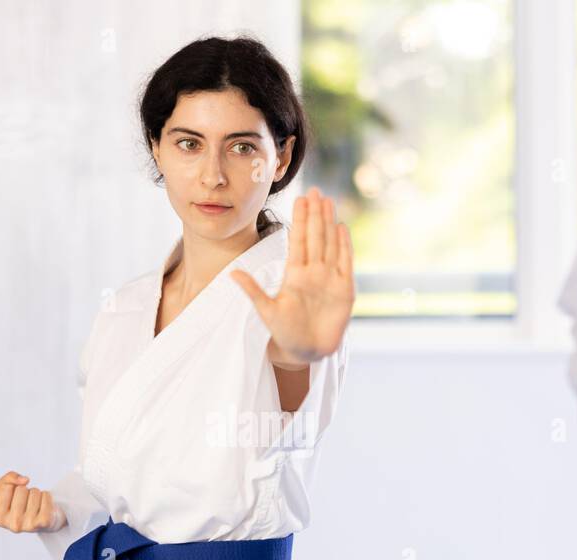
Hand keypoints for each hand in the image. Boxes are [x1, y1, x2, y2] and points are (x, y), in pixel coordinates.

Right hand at [0, 470, 64, 532]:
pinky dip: (47, 496)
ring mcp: (29, 525)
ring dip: (37, 494)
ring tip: (36, 505)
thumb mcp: (7, 490)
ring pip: (34, 492)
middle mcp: (13, 524)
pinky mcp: (44, 522)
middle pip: (21, 489)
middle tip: (28, 503)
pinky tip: (44, 506)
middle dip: (26, 491)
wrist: (41, 520)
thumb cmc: (22, 505)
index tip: (15, 498)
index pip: (6, 486)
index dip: (13, 487)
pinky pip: (46, 496)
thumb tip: (24, 480)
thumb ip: (8, 478)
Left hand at [231, 185, 354, 365]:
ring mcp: (329, 279)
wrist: (305, 351)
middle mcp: (313, 272)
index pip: (297, 240)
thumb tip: (232, 274)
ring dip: (329, 223)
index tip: (299, 198)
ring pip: (329, 244)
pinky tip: (342, 228)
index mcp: (294, 274)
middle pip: (314, 237)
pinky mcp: (345, 290)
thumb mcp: (266, 310)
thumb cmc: (284, 332)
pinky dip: (344, 246)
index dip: (299, 220)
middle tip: (314, 190)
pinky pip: (345, 263)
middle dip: (315, 214)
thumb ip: (253, 290)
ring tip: (328, 201)